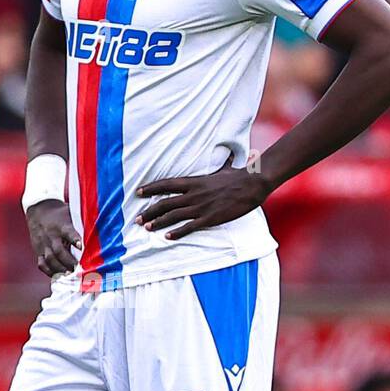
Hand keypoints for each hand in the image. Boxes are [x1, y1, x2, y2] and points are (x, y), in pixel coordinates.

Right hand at [26, 199, 80, 276]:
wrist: (38, 209)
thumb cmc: (60, 213)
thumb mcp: (71, 212)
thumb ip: (82, 221)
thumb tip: (103, 225)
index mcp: (61, 226)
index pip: (68, 233)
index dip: (75, 240)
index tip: (82, 247)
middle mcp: (51, 236)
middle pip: (58, 251)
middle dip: (69, 262)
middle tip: (79, 269)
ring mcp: (44, 244)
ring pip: (50, 259)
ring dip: (60, 269)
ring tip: (70, 275)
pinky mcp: (38, 250)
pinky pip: (41, 264)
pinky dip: (49, 272)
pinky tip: (59, 276)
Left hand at [135, 154, 269, 239]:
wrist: (252, 184)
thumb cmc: (239, 176)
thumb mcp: (225, 168)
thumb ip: (222, 164)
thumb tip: (229, 153)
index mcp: (195, 181)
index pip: (167, 184)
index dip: (151, 188)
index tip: (139, 192)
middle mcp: (194, 194)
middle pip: (165, 202)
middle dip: (149, 211)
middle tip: (137, 218)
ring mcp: (201, 207)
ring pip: (174, 215)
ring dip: (158, 222)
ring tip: (146, 227)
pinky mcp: (210, 218)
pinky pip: (190, 226)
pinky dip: (177, 232)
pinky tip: (167, 237)